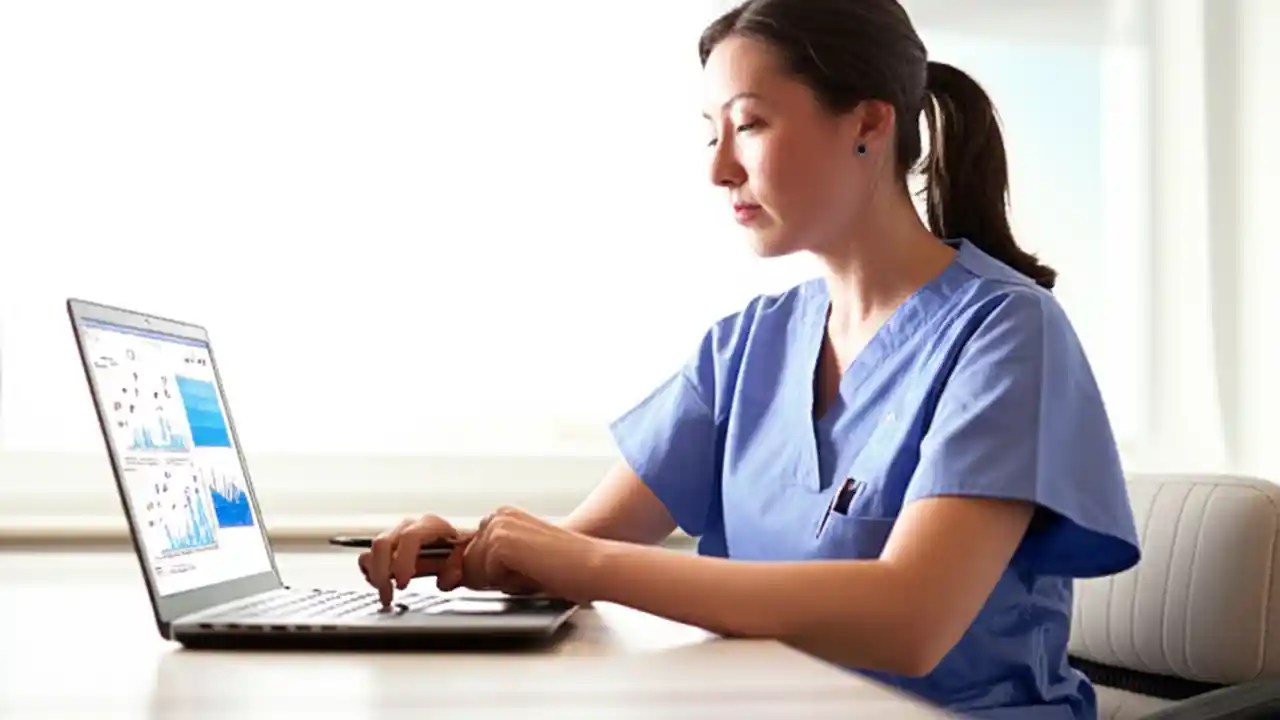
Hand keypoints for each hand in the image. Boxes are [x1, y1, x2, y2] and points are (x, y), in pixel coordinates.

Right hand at [357, 513, 470, 605]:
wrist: (461, 549)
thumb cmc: (462, 553)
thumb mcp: (465, 559)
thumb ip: (456, 569)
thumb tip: (445, 579)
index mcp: (431, 525)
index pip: (409, 538)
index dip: (402, 561)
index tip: (402, 584)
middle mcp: (410, 526)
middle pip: (382, 543)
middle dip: (381, 572)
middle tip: (388, 596)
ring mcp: (396, 535)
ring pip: (373, 551)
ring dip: (375, 575)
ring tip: (386, 594)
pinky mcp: (387, 548)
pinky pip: (369, 558)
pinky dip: (371, 574)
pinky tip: (383, 586)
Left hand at [446, 506, 605, 602]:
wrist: (591, 567)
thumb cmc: (560, 571)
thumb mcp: (512, 568)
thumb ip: (480, 568)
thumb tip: (446, 578)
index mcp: (502, 518)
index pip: (466, 552)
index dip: (473, 572)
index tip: (496, 576)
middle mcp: (497, 517)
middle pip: (464, 562)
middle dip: (484, 578)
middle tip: (523, 574)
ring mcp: (498, 526)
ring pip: (471, 570)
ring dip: (495, 581)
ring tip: (529, 573)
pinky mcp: (501, 541)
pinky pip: (482, 575)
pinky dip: (504, 582)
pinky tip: (530, 572)